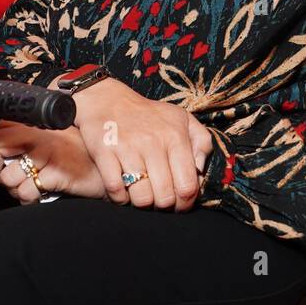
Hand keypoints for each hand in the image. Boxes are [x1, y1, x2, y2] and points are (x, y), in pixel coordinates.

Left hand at [0, 121, 106, 203]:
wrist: (107, 166)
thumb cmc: (76, 155)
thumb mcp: (47, 141)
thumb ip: (21, 141)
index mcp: (32, 125)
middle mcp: (37, 134)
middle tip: (6, 176)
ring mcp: (46, 152)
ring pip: (9, 176)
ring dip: (16, 188)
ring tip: (33, 184)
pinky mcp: (55, 171)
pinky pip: (28, 191)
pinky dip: (30, 198)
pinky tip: (43, 191)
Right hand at [68, 76, 213, 211]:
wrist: (107, 99)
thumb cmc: (149, 114)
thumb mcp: (182, 119)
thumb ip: (202, 142)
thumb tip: (200, 170)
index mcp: (175, 136)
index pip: (187, 186)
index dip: (185, 203)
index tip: (179, 202)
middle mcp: (153, 142)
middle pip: (165, 197)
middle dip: (163, 205)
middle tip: (158, 198)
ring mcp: (127, 147)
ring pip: (141, 198)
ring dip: (142, 202)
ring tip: (141, 193)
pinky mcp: (104, 151)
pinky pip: (115, 190)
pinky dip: (120, 197)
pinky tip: (123, 190)